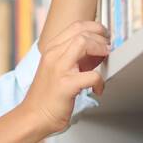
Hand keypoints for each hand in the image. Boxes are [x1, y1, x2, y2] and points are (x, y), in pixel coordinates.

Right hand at [20, 20, 108, 135]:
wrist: (34, 117)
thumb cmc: (47, 96)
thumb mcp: (59, 69)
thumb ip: (76, 58)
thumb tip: (98, 50)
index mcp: (51, 50)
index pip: (76, 26)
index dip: (95, 27)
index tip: (104, 35)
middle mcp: (53, 55)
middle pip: (82, 31)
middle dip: (101, 37)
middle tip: (108, 48)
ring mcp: (59, 69)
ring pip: (84, 43)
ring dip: (100, 49)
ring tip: (105, 59)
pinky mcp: (66, 85)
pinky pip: (92, 75)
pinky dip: (100, 82)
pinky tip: (98, 89)